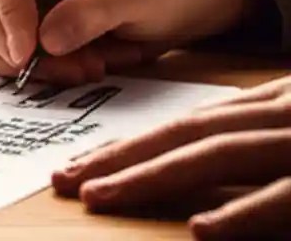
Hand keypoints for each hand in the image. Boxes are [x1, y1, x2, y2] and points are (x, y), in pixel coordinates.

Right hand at [0, 0, 252, 85]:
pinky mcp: (21, 31)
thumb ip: (94, 10)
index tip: (29, 51)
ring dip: (35, 66)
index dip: (9, 9)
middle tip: (80, 68)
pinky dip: (37, 73)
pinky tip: (78, 68)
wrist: (178, 6)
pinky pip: (4, 58)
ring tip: (89, 67)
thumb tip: (46, 40)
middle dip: (27, 49)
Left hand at [52, 76, 290, 239]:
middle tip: (62, 179)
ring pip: (219, 154)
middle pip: (188, 133)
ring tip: (98, 196)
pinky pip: (285, 196)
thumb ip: (255, 141)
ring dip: (152, 176)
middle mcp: (283, 115)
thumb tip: (197, 158)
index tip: (80, 164)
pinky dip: (241, 212)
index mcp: (276, 103)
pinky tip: (198, 230)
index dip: (131, 144)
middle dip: (119, 156)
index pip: (189, 124)